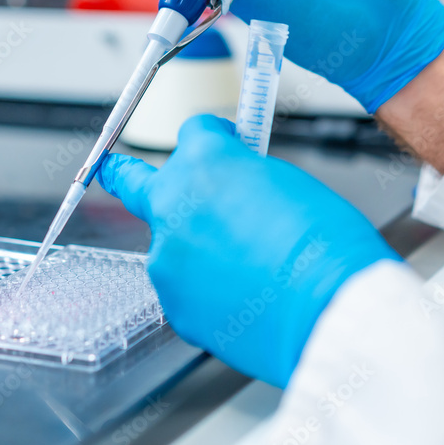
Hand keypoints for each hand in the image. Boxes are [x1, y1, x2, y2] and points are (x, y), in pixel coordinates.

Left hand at [96, 115, 398, 386]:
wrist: (328, 313)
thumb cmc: (326, 247)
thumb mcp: (291, 183)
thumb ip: (248, 175)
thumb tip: (239, 182)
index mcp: (205, 162)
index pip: (194, 132)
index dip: (215, 136)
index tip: (222, 142)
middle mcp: (173, 205)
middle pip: (135, 181)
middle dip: (125, 173)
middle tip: (115, 170)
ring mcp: (167, 259)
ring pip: (171, 243)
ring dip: (195, 246)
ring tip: (247, 267)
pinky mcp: (173, 304)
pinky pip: (185, 286)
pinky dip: (207, 289)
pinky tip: (246, 296)